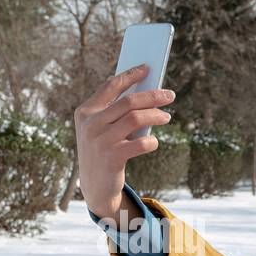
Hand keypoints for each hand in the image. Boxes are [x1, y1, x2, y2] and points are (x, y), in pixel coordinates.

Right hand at [74, 63, 174, 219]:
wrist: (95, 186)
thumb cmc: (103, 152)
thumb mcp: (101, 130)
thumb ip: (116, 113)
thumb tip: (146, 95)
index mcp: (85, 112)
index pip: (110, 86)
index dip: (130, 75)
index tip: (147, 69)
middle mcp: (91, 123)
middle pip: (128, 101)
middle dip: (152, 95)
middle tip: (170, 95)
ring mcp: (100, 140)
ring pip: (136, 118)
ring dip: (156, 116)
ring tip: (167, 116)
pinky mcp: (112, 157)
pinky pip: (141, 143)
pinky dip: (152, 141)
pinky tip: (153, 142)